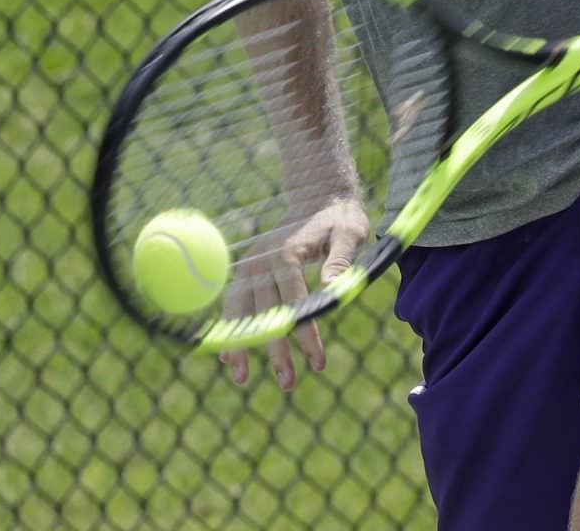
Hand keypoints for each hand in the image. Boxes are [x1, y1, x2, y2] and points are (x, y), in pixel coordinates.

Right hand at [218, 195, 369, 390]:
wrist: (318, 198)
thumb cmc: (339, 219)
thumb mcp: (350, 234)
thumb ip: (340, 260)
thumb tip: (332, 289)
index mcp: (287, 253)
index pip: (295, 301)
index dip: (306, 333)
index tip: (319, 362)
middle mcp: (262, 260)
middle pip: (265, 311)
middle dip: (275, 349)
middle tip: (288, 382)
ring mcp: (251, 265)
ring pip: (241, 310)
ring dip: (240, 344)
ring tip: (241, 379)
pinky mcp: (249, 271)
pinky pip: (235, 303)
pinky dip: (231, 328)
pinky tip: (229, 356)